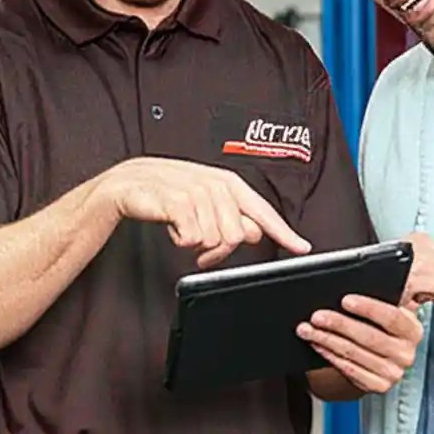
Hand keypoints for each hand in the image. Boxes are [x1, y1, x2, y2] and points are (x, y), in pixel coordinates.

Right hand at [97, 156, 311, 267]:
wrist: (130, 184)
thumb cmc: (168, 192)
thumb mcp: (204, 202)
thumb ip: (231, 215)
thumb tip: (254, 233)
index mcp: (229, 183)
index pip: (263, 211)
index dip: (284, 232)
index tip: (302, 247)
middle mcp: (218, 185)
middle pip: (239, 235)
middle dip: (220, 250)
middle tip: (202, 249)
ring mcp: (198, 192)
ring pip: (216, 240)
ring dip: (198, 247)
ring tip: (185, 235)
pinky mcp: (178, 202)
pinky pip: (193, 239)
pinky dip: (182, 241)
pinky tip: (174, 229)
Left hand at [296, 294, 422, 393]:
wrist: (382, 358)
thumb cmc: (381, 326)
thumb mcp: (387, 309)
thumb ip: (380, 297)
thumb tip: (353, 282)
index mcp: (412, 329)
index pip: (392, 317)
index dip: (368, 308)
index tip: (345, 300)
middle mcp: (406, 353)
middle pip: (369, 336)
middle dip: (339, 324)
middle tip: (317, 316)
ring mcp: (392, 372)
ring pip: (354, 353)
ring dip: (326, 340)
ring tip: (308, 329)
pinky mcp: (378, 386)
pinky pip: (349, 369)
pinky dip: (329, 355)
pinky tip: (317, 344)